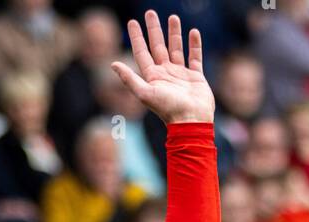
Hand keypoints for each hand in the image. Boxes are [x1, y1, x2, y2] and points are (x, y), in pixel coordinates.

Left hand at [111, 10, 214, 126]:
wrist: (191, 121)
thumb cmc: (168, 109)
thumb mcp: (145, 93)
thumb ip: (129, 79)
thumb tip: (112, 63)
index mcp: (152, 77)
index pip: (142, 52)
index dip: (136, 37)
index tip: (132, 22)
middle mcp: (165, 74)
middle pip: (158, 46)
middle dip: (154, 29)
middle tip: (150, 13)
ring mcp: (180, 75)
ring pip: (176, 48)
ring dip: (174, 33)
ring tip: (173, 17)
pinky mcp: (196, 77)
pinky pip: (195, 58)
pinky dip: (195, 45)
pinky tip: (193, 32)